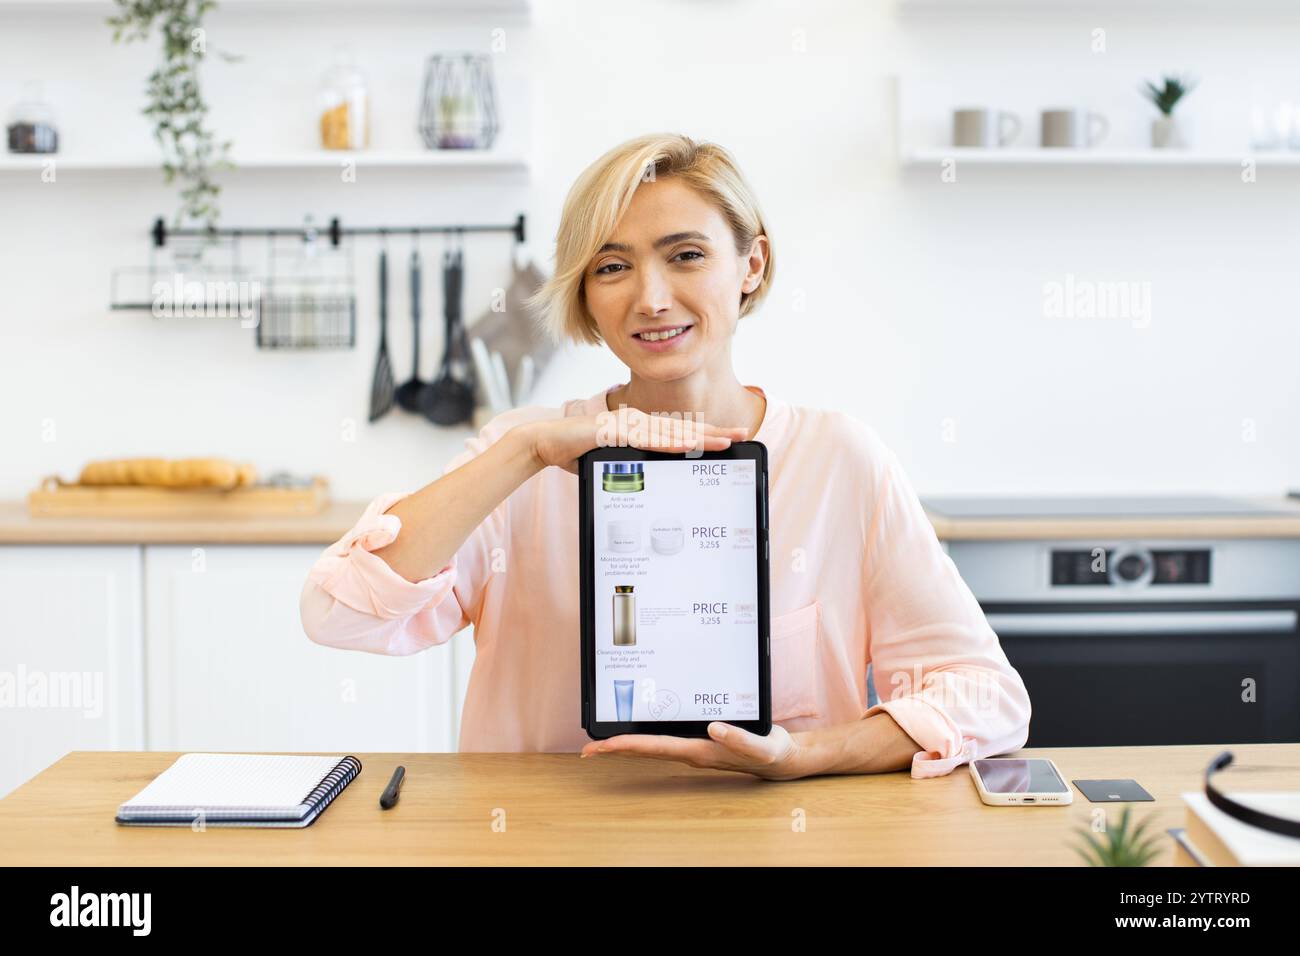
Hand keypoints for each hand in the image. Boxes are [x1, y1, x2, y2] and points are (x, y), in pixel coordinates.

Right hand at [525, 405, 747, 474]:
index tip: (728, 439)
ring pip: (672, 432)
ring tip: (727, 440)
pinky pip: (649, 439)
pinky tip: (690, 446)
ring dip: (701, 436)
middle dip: (715, 432)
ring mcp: (628, 425)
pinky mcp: (616, 431)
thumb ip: (630, 470)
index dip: (705, 435)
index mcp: (639, 428)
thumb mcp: (612, 465)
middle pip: (684, 428)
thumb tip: (644, 486)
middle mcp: (638, 422)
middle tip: (742, 434)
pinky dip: (671, 442)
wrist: (545, 443)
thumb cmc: (576, 454)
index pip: (678, 432)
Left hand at [580, 722, 806, 780]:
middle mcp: (691, 750)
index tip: (601, 747)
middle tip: (588, 748)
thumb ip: (739, 738)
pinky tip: (638, 728)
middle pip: (645, 749)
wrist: (781, 758)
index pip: (654, 747)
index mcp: (700, 751)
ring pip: (652, 744)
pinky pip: (665, 737)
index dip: (626, 746)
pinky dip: (646, 734)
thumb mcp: (760, 744)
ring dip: (628, 742)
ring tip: (603, 742)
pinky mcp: (699, 739)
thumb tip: (713, 729)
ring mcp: (693, 746)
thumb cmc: (770, 752)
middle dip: (616, 748)